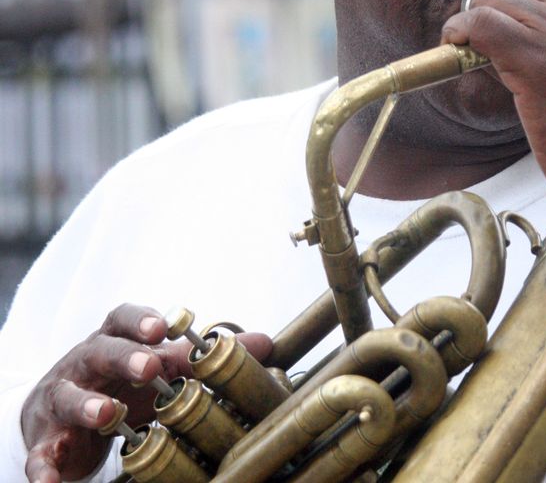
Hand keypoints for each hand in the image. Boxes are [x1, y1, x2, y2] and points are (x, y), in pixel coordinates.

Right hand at [21, 304, 271, 482]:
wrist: (62, 415)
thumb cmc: (119, 381)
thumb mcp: (159, 365)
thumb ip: (204, 356)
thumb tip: (264, 342)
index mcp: (115, 340)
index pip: (124, 319)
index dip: (142, 320)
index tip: (164, 326)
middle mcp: (85, 363)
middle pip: (101, 351)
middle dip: (125, 356)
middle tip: (148, 366)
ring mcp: (62, 398)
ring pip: (68, 395)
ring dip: (86, 404)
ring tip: (106, 413)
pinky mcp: (45, 437)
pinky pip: (41, 450)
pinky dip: (43, 464)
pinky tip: (50, 477)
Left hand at [441, 0, 545, 211]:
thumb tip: (493, 36)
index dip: (499, 5)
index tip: (483, 31)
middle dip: (480, 12)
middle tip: (468, 45)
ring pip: (492, 1)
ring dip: (467, 23)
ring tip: (461, 51)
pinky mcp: (539, 61)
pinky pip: (482, 24)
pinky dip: (459, 31)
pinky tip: (453, 48)